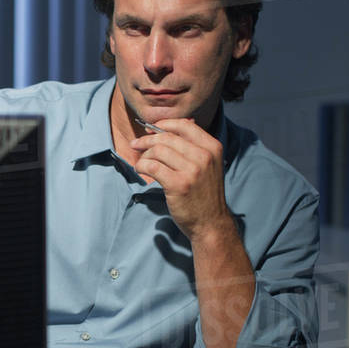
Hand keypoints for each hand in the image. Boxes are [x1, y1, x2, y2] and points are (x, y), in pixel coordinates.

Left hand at [129, 118, 233, 243]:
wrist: (210, 222)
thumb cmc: (204, 193)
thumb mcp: (208, 164)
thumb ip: (194, 146)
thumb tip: (174, 126)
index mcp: (212, 147)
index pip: (184, 125)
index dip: (163, 125)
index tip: (151, 129)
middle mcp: (204, 156)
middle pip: (167, 138)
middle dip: (147, 140)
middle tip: (136, 145)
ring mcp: (192, 171)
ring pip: (158, 151)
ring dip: (144, 155)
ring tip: (141, 163)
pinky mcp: (178, 184)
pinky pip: (152, 167)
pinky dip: (142, 166)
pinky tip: (140, 170)